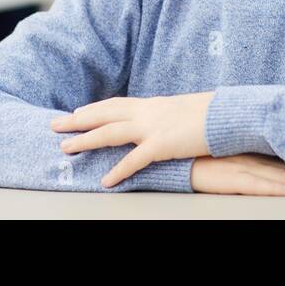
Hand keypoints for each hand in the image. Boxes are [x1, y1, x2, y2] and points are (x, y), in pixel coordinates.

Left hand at [51, 92, 214, 187]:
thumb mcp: (183, 111)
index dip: (95, 109)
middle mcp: (148, 112)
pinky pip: (135, 160)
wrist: (228, 114)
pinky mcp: (163, 145)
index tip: (77, 112)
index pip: (116, 104)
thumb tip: (162, 122)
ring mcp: (154, 127)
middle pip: (105, 114)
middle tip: (55, 125)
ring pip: (110, 133)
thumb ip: (167, 116)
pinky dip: (118, 171)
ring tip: (65, 149)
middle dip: (77, 120)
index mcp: (153, 104)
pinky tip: (105, 181)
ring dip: (86, 140)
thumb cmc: (211, 114)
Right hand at [191, 154, 284, 195]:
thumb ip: (257, 158)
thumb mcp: (236, 155)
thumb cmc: (206, 158)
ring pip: (282, 178)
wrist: (175, 154)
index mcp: (259, 152)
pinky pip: (255, 185)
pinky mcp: (229, 177)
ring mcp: (243, 166)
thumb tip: (282, 168)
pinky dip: (274, 188)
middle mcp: (256, 157)